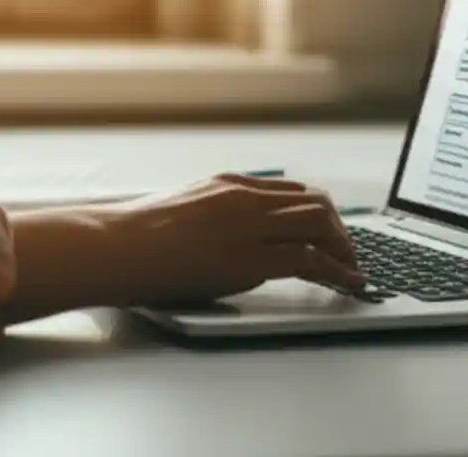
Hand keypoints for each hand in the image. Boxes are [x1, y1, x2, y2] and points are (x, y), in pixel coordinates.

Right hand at [0, 173, 365, 323]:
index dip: (318, 213)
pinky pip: (309, 258)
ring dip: (344, 248)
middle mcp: (245, 196)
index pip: (291, 190)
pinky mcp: (248, 255)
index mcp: (228, 184)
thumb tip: (243, 245)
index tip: (329, 232)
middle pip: (315, 202)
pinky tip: (348, 284)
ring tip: (353, 271)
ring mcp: (248, 223)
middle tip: (349, 253)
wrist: (114, 246)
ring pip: (319, 224)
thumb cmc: (135, 239)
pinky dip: (337, 271)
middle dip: (340, 229)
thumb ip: (218, 219)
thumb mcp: (183, 212)